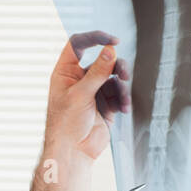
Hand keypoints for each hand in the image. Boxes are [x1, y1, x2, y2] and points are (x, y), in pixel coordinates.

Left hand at [47, 31, 130, 158]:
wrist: (73, 153)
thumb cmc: (66, 125)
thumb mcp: (81, 94)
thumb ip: (98, 72)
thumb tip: (110, 50)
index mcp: (66, 72)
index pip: (78, 44)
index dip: (95, 38)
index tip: (113, 41)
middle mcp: (79, 79)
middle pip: (103, 60)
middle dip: (116, 66)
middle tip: (124, 75)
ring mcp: (93, 91)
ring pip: (114, 77)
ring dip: (122, 86)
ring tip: (124, 99)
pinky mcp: (105, 104)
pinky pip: (119, 93)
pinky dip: (124, 99)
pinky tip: (124, 109)